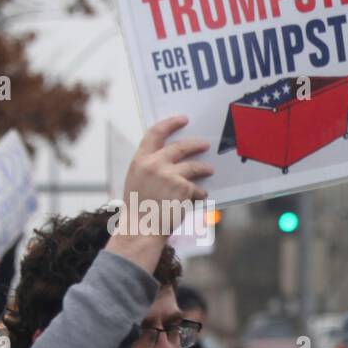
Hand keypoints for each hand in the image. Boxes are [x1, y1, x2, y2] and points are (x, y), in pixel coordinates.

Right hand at [112, 115, 211, 246]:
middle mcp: (154, 164)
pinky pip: (197, 188)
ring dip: (204, 168)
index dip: (170, 124)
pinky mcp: (183, 188)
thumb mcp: (137, 180)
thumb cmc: (139, 208)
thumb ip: (150, 167)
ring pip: (193, 166)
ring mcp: (169, 175)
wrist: (141, 228)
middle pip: (180, 147)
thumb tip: (169, 159)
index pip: (155, 133)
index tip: (182, 119)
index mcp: (140, 160)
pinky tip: (201, 197)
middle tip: (205, 144)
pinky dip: (200, 193)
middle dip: (195, 144)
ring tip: (209, 170)